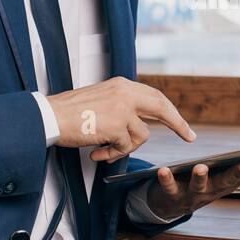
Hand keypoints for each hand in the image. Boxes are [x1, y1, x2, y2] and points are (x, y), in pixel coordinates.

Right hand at [47, 76, 194, 160]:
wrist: (50, 116)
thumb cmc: (70, 113)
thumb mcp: (101, 99)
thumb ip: (121, 106)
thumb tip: (139, 125)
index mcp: (122, 85)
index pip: (154, 96)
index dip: (170, 110)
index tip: (181, 122)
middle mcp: (125, 93)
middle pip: (162, 107)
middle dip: (178, 123)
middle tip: (189, 136)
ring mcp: (123, 108)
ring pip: (142, 135)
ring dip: (125, 148)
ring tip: (105, 150)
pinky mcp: (117, 125)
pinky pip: (125, 147)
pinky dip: (112, 154)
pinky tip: (96, 153)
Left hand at [144, 156, 239, 220]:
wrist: (168, 207)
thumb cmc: (201, 186)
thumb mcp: (223, 178)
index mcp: (226, 184)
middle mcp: (212, 191)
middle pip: (226, 182)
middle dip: (237, 173)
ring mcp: (192, 195)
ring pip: (198, 186)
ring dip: (200, 177)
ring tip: (201, 167)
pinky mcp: (171, 195)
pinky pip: (169, 187)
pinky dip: (166, 179)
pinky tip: (163, 169)